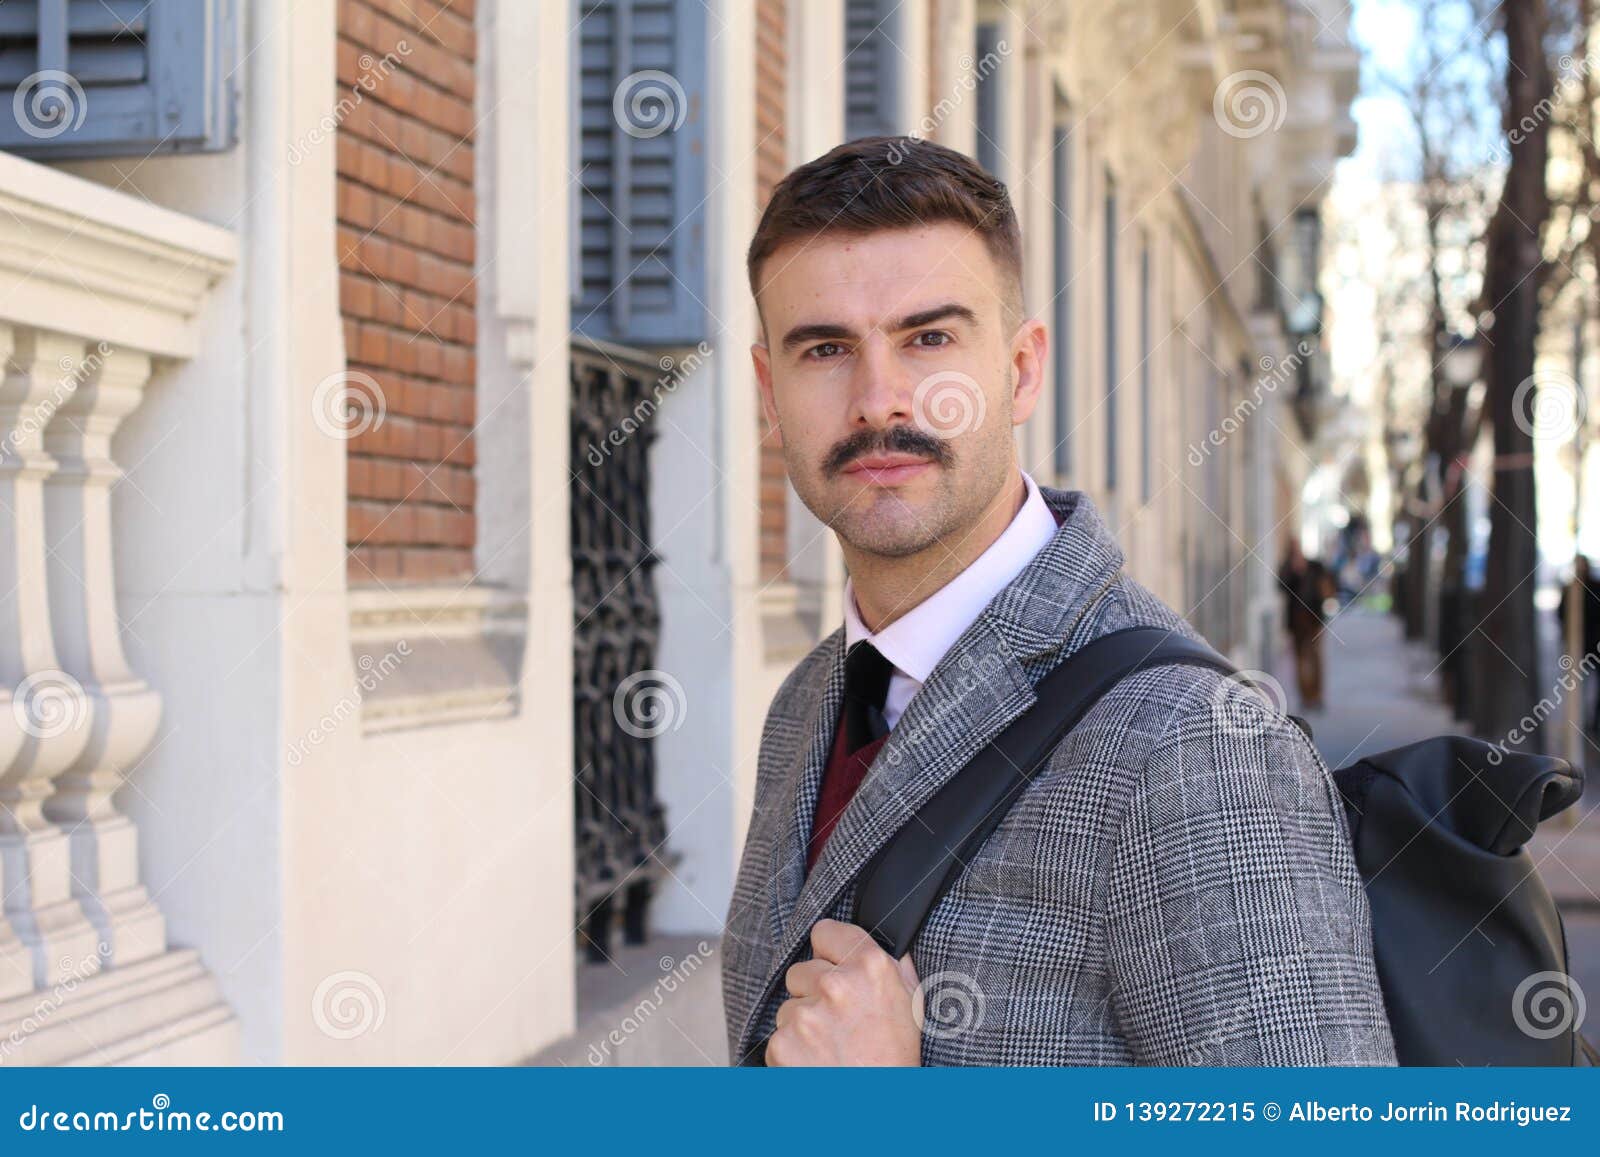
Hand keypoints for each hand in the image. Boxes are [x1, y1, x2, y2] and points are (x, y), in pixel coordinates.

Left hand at [766, 918, 921, 1065]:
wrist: (877, 1119)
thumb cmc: (896, 1064)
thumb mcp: (911, 1008)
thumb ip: (894, 969)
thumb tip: (887, 944)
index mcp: (871, 967)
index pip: (825, 932)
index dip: (829, 953)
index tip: (834, 969)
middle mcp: (836, 985)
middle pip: (802, 970)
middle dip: (814, 994)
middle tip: (839, 1025)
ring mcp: (806, 1015)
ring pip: (789, 1006)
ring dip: (803, 1025)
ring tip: (831, 1051)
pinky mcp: (782, 1043)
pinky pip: (778, 1037)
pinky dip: (791, 1052)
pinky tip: (816, 1066)